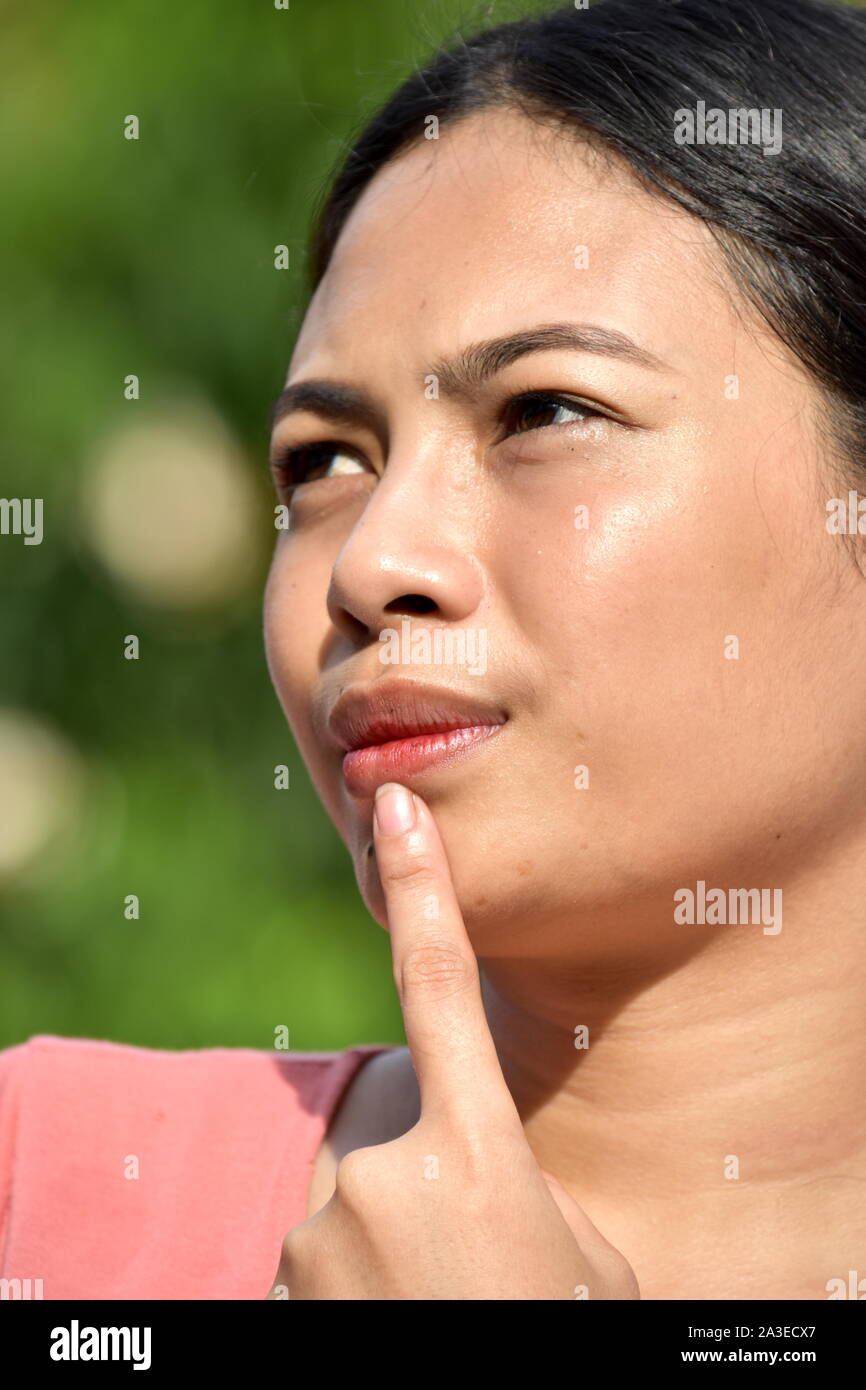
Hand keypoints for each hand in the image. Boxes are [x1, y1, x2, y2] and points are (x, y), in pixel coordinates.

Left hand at [269, 782, 638, 1300]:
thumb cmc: (554, 1321)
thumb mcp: (575, 1249)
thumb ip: (520, 1178)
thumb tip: (476, 1163)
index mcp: (478, 1147)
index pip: (441, 984)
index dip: (421, 890)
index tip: (393, 811)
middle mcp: (388, 1170)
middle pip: (398, 1124)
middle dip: (428, 1174)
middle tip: (472, 1256)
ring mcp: (325, 1224)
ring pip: (357, 1191)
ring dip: (390, 1235)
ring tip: (439, 1294)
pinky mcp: (285, 1271)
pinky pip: (322, 1244)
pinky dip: (352, 1272)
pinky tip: (397, 1308)